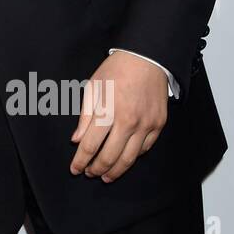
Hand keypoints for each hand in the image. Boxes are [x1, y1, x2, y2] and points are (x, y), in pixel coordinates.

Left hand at [70, 51, 167, 181]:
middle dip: (96, 169)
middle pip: (109, 157)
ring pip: (129, 158)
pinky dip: (133, 157)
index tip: (75, 169)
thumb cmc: (116, 69)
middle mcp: (128, 122)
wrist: (146, 58)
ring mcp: (146, 125)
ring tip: (106, 176)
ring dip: (116, 171)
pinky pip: (145, 148)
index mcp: (108, 111)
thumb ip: (85, 116)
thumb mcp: (92, 88)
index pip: (90, 146)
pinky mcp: (158, 124)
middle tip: (89, 173)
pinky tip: (124, 159)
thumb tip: (76, 139)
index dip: (80, 161)